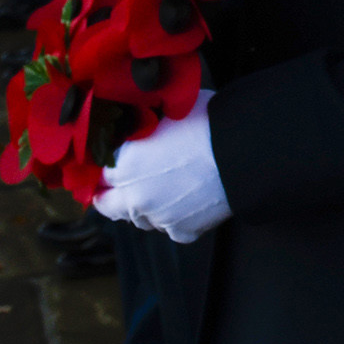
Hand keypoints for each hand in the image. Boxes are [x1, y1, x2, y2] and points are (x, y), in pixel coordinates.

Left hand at [93, 91, 230, 241]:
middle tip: (122, 184)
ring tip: (162, 188)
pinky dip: (174, 217)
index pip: (98, 174)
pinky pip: (169, 228)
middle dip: (112, 195)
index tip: (111, 164)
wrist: (246, 152)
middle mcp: (135, 196)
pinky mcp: (183, 232)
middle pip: (108, 205)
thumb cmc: (209, 123)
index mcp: (124, 164)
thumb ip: (141, 126)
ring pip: (139, 218)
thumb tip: (133, 122)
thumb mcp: (165, 111)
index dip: (105, 167)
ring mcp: (159, 218)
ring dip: (144, 206)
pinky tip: (185, 200)